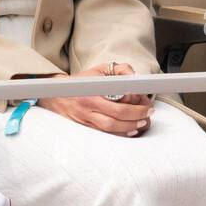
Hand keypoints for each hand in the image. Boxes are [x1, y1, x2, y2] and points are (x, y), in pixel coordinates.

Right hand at [38, 63, 153, 136]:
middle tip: (148, 115)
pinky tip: (130, 130)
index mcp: (91, 91)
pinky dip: (120, 135)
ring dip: (129, 128)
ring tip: (142, 123)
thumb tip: (136, 78)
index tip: (146, 103)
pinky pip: (105, 135)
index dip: (134, 104)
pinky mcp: (85, 128)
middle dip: (135, 118)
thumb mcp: (100, 70)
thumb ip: (120, 70)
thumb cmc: (82, 81)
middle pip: (116, 118)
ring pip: (111, 129)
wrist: (57, 94)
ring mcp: (85, 120)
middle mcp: (87, 107)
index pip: (116, 100)